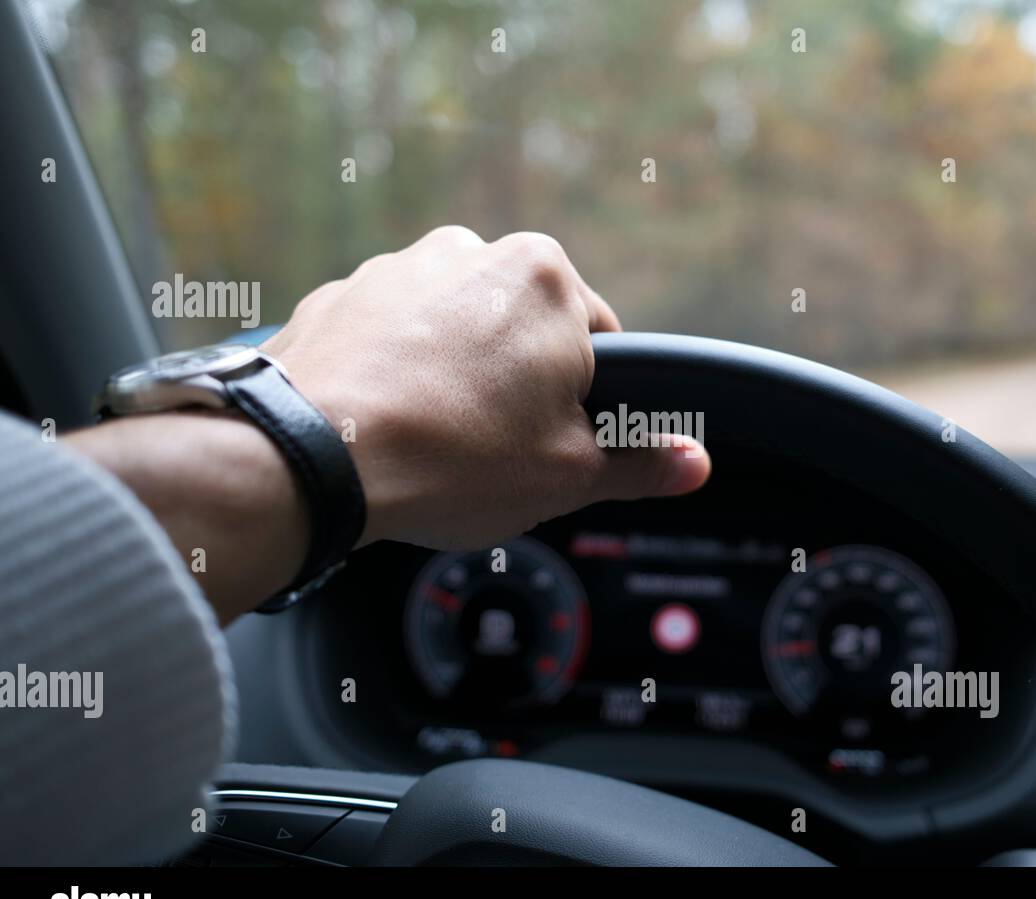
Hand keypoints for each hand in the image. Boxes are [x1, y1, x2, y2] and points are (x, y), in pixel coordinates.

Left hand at [262, 226, 710, 550]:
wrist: (310, 454)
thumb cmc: (453, 458)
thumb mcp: (568, 476)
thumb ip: (639, 463)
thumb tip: (693, 463)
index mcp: (546, 278)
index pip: (598, 342)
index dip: (585, 405)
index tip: (555, 444)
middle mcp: (472, 252)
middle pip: (522, 332)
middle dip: (516, 386)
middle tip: (494, 452)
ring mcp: (397, 267)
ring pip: (453, 332)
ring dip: (454, 378)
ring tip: (433, 443)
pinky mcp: (339, 295)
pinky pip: (390, 339)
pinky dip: (395, 375)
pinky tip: (385, 427)